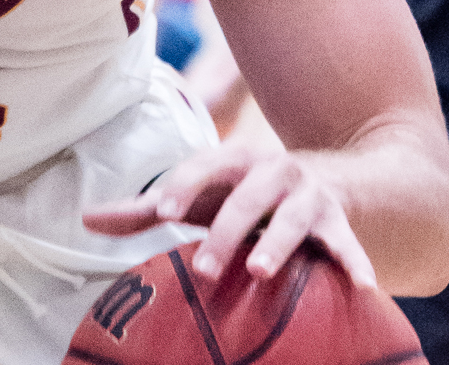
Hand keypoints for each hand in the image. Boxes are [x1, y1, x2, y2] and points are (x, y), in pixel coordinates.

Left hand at [82, 146, 375, 288]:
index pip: (202, 167)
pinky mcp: (339, 222)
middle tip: (207, 268)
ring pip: (293, 218)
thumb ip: (146, 209)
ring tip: (261, 271)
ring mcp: (308, 195)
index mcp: (232, 161)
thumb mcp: (200, 196)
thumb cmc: (241, 195)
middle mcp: (272, 170)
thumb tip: (85, 219)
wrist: (326, 179)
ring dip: (279, 243)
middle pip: (246, 198)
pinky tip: (363, 288)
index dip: (181, 186)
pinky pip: (348, 244)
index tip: (160, 213)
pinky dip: (356, 263)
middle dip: (226, 229)